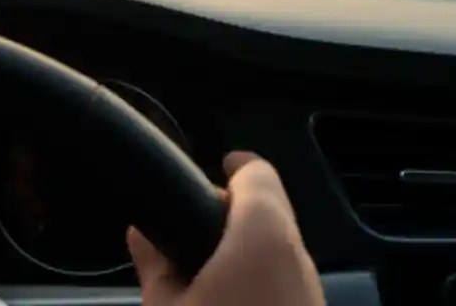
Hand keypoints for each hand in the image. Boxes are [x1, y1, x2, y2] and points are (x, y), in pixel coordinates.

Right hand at [129, 151, 324, 305]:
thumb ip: (156, 265)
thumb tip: (141, 235)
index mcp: (263, 238)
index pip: (257, 173)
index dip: (235, 163)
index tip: (219, 163)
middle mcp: (299, 255)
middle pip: (271, 209)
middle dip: (236, 211)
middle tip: (199, 228)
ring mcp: (314, 288)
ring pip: (283, 246)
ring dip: (251, 246)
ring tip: (211, 269)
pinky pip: (289, 277)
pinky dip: (264, 275)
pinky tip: (233, 298)